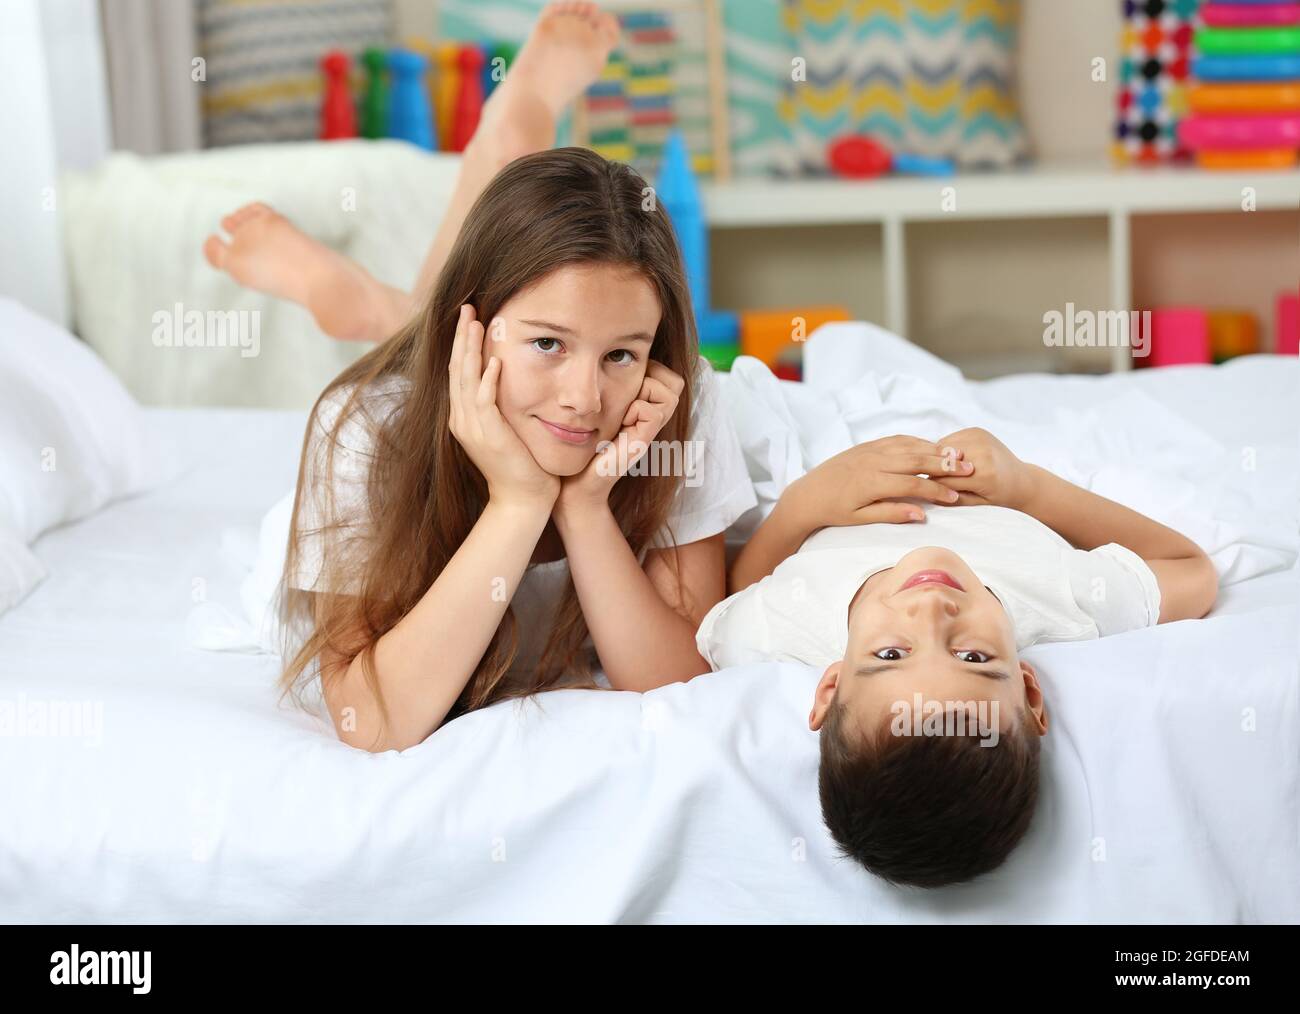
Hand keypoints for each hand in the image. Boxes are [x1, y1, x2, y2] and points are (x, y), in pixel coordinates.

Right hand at [447, 303, 559, 508]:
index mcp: (464, 416)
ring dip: (470, 350)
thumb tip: (505, 378)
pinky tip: (494, 362)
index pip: (459, 371)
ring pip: (466, 380)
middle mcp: (462, 419)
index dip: (462, 343)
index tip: (469, 318)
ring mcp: (472, 428)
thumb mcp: (508, 428)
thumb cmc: (521, 466)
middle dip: (462, 337)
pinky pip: (484, 403)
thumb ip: (500, 405)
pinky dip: (487, 381)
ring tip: (475, 323)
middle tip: (467, 307)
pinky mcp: (488, 436)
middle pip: (457, 369)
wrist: (522, 500)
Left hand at [556, 360, 684, 516]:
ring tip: (622, 410)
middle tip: (623, 396)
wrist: (572, 483)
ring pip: (670, 392)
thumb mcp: (594, 408)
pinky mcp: (643, 443)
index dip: (650, 369)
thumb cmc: (577, 444)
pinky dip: (635, 410)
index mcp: (643, 408)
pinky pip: (653, 412)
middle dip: (650, 377)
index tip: (621, 384)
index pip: (668, 375)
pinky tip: (619, 423)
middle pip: (674, 381)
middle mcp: (651, 419)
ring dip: (643, 392)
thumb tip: (608, 358)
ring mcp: (649, 431)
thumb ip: (607, 386)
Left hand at [782, 435, 971, 531]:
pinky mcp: (867, 445)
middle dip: (944, 465)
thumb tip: (921, 515)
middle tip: (968, 469)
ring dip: (934, 450)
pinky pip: (897, 439)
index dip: (936, 490)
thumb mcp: (859, 519)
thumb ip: (891, 514)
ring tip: (957, 457)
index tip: (955, 497)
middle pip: (916, 460)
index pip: (912, 485)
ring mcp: (870, 450)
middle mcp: (873, 462)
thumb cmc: (833, 511)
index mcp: (871, 483)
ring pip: (909, 446)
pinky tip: (931, 447)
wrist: (808, 493)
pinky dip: (917, 442)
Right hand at [931, 427, 1034, 508]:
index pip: (943, 480)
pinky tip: (950, 459)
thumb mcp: (976, 504)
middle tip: (929, 480)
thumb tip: (925, 494)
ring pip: (942, 448)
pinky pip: (949, 439)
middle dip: (934, 472)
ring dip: (937, 459)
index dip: (933, 488)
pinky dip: (945, 449)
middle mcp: (982, 452)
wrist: (1021, 480)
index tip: (928, 493)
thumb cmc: (999, 496)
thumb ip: (952, 499)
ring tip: (940, 470)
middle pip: (941, 462)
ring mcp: (980, 438)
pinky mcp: (976, 430)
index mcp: (984, 474)